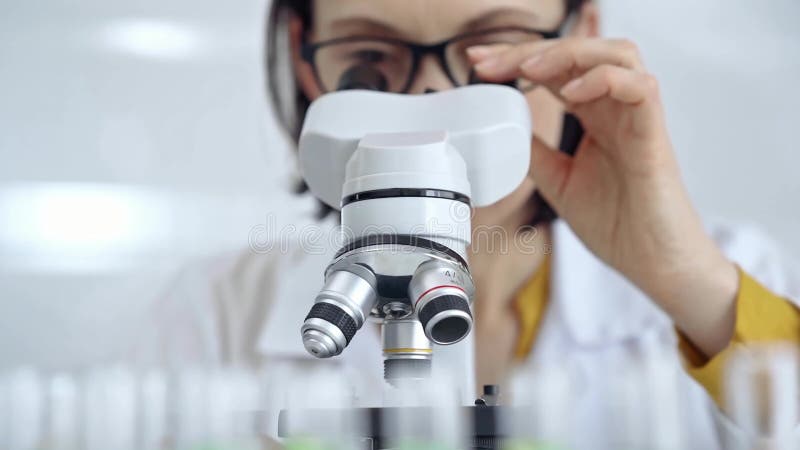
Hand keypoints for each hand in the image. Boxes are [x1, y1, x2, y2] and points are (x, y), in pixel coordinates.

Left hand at [468, 38, 738, 357]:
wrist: (652, 264)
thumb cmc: (618, 225)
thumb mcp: (558, 182)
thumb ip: (535, 152)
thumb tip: (506, 132)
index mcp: (596, 117)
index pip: (556, 71)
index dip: (516, 59)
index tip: (478, 62)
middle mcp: (617, 110)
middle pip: (581, 52)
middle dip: (530, 49)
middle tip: (488, 60)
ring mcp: (637, 119)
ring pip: (616, 54)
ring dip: (568, 54)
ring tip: (528, 69)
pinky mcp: (654, 136)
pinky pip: (640, 87)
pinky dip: (604, 80)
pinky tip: (570, 92)